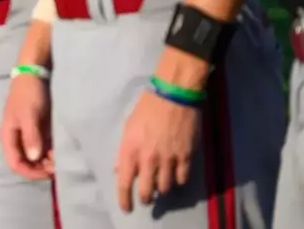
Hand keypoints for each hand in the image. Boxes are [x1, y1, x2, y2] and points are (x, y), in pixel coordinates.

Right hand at [0, 72, 54, 179]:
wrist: (34, 73)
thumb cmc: (29, 93)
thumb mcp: (30, 114)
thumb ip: (31, 136)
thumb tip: (33, 158)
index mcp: (8, 135)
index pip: (15, 164)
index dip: (31, 172)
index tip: (48, 173)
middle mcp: (15, 138)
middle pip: (24, 163)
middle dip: (40, 169)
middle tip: (58, 168)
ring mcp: (25, 134)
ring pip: (33, 157)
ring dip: (46, 162)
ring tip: (61, 160)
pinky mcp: (35, 130)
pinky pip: (40, 148)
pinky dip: (49, 153)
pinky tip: (60, 152)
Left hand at [114, 87, 200, 212]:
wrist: (173, 96)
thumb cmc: (146, 108)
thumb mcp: (128, 128)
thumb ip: (123, 151)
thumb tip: (117, 168)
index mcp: (130, 150)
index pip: (124, 182)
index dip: (124, 199)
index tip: (126, 208)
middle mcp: (148, 158)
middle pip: (147, 191)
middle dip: (145, 198)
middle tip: (146, 198)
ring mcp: (168, 159)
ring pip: (166, 188)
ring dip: (162, 188)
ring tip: (161, 183)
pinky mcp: (186, 156)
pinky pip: (182, 179)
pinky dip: (178, 181)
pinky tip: (176, 176)